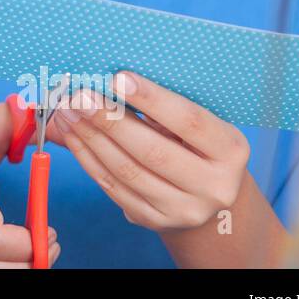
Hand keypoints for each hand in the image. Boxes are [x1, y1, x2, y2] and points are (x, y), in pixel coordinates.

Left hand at [45, 72, 249, 231]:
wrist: (205, 192)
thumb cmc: (195, 142)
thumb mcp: (191, 123)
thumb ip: (156, 106)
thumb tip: (104, 80)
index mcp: (230, 150)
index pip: (189, 121)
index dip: (152, 99)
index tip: (117, 78)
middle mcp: (214, 186)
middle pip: (153, 151)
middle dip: (110, 121)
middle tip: (80, 96)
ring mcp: (184, 209)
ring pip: (128, 171)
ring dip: (91, 138)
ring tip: (68, 112)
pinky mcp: (155, 221)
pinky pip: (114, 188)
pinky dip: (89, 159)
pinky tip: (74, 136)